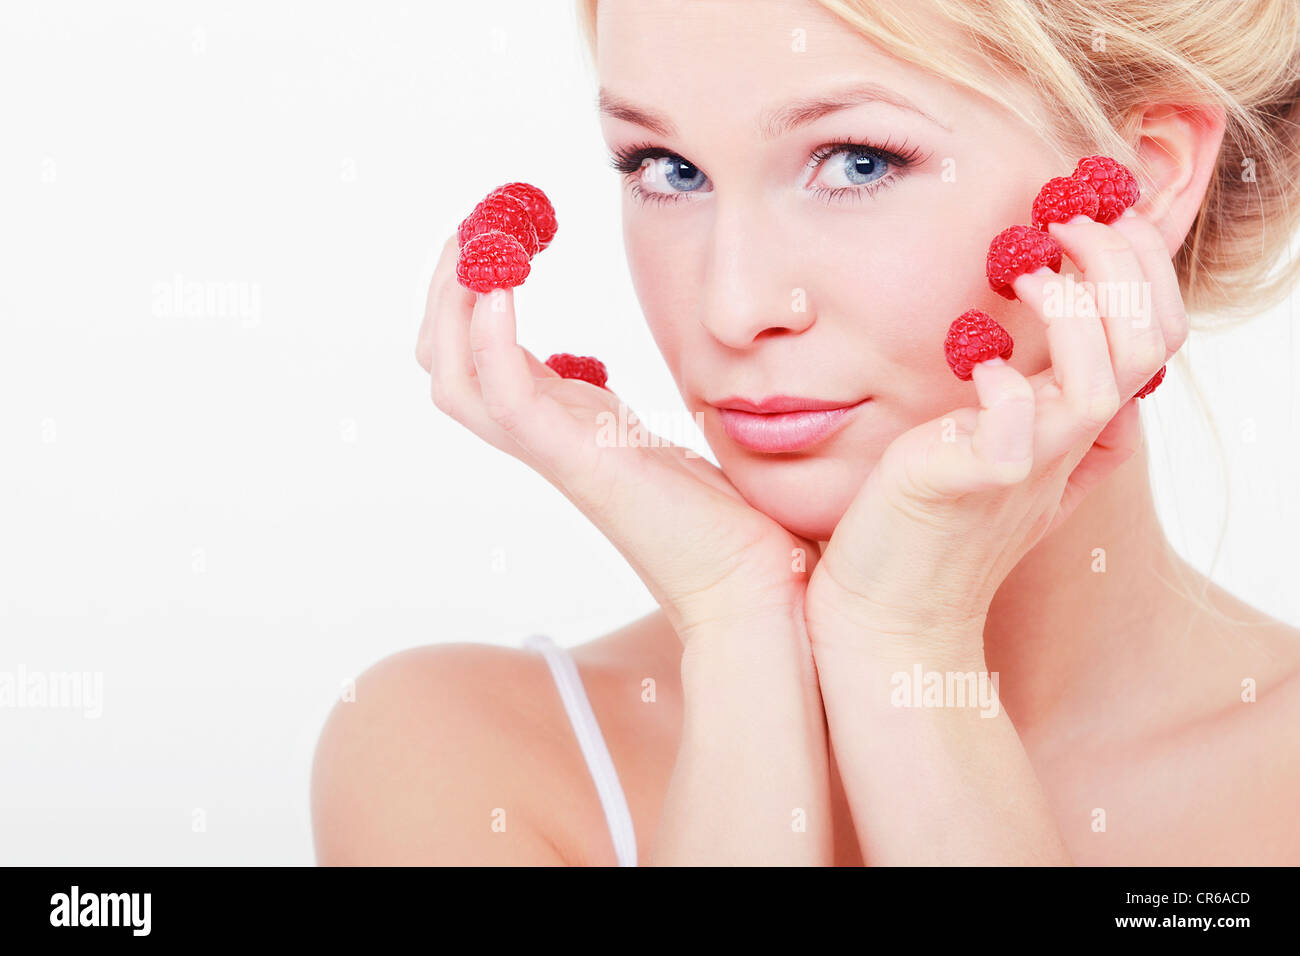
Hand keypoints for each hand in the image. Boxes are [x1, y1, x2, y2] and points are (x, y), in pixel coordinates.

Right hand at [415, 236, 817, 641]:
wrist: (763, 590)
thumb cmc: (739, 522)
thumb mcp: (677, 438)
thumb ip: (640, 405)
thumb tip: (641, 359)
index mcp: (570, 427)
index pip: (483, 360)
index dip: (474, 296)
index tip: (500, 231)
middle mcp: (553, 437)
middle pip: (450, 364)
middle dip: (448, 289)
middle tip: (475, 224)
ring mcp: (560, 452)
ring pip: (458, 379)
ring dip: (453, 304)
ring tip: (479, 241)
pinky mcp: (581, 465)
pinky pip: (508, 398)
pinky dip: (490, 341)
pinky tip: (501, 288)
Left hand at [806, 209, 1186, 656]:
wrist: (889, 613)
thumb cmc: (930, 528)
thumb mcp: (998, 461)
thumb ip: (1038, 412)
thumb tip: (1055, 359)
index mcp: (1073, 424)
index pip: (1154, 331)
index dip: (1141, 262)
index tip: (1095, 208)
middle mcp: (1065, 441)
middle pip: (1147, 338)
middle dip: (1120, 260)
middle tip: (1064, 215)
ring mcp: (1026, 465)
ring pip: (1101, 376)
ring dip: (1073, 305)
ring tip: (1022, 265)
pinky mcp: (972, 482)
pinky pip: (1016, 425)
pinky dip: (1005, 382)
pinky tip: (975, 361)